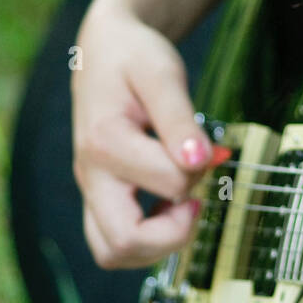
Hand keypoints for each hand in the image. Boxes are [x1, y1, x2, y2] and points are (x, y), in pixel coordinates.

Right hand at [71, 5, 221, 268]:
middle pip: (122, 242)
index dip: (199, 171)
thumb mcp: (162, 73)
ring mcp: (92, 189)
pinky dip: (145, 239)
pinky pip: (112, 242)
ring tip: (182, 204)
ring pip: (112, 252)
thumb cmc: (133, 58)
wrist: (104, 50)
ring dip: (157, 244)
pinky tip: (169, 205)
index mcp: (105, 140)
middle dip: (173, 233)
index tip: (210, 151)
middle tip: (196, 199)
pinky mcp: (98, 195)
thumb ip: (180, 119)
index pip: (167, 183)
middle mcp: (91, 173)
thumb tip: (201, 163)